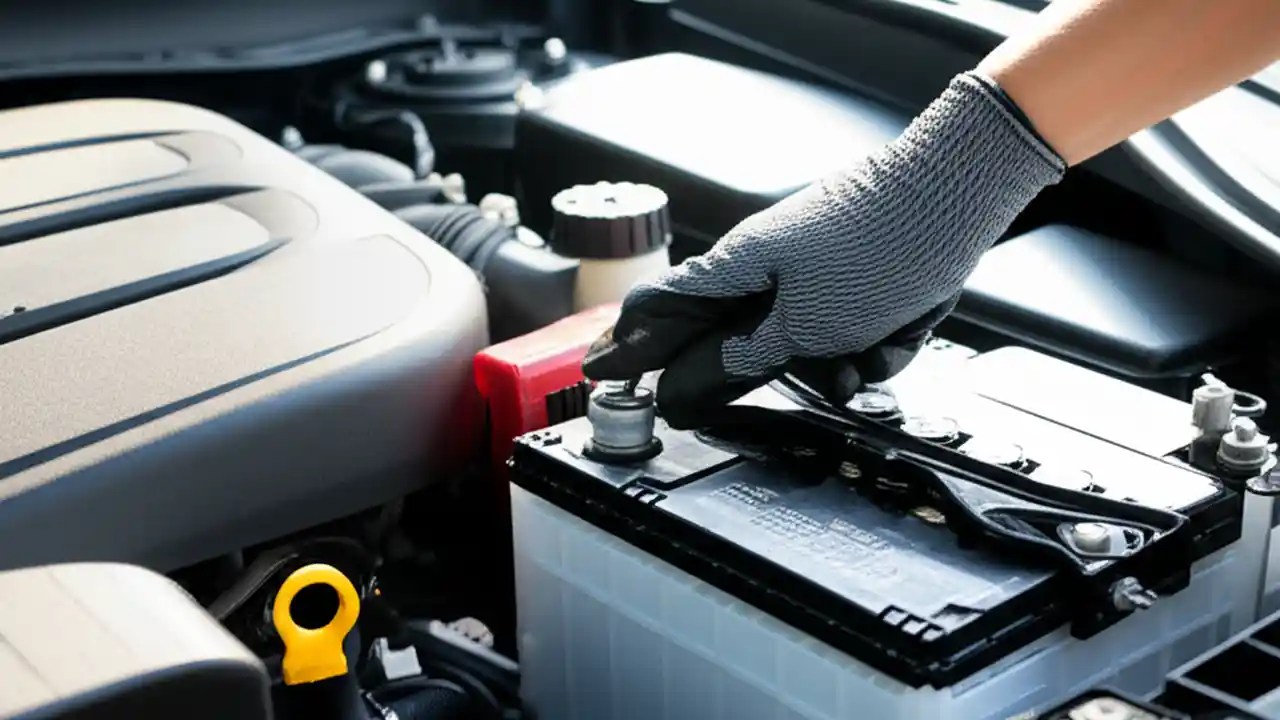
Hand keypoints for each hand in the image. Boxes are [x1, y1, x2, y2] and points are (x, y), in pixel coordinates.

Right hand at [582, 72, 1063, 428]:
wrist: (954, 195)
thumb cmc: (877, 244)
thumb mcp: (804, 324)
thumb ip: (743, 358)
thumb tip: (688, 385)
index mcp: (735, 270)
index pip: (659, 310)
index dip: (629, 347)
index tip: (604, 373)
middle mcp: (765, 272)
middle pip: (728, 338)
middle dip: (753, 372)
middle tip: (734, 393)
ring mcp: (810, 278)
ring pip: (801, 348)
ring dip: (836, 365)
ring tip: (866, 354)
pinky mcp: (853, 287)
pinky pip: (848, 338)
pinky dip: (874, 345)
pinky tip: (897, 333)